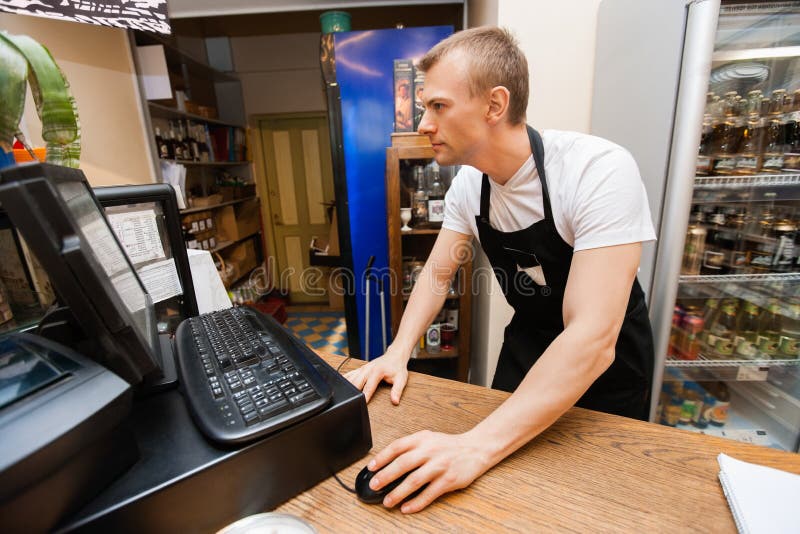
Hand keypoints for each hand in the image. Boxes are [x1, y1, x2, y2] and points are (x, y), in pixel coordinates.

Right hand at [344, 346, 408, 403]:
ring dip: (347, 386)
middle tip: (350, 402)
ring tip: (342, 397)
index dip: (364, 396)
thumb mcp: (401, 379)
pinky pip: (349, 374)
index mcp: (377, 371)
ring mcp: (363, 368)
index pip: (368, 386)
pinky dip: (344, 380)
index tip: (362, 403)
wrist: (394, 355)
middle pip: (356, 382)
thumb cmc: (397, 367)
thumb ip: (397, 390)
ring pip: (350, 378)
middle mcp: (368, 369)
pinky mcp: (360, 369)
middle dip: (353, 392)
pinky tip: (340, 386)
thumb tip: (395, 401)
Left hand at [366, 429, 492, 513]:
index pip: (398, 446)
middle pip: (403, 464)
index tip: (371, 467)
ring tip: (387, 501)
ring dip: (398, 493)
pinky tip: (406, 508)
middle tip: (374, 485)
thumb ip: (411, 448)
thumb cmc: (448, 446)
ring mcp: (440, 466)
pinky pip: (429, 494)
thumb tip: (387, 463)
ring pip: (414, 481)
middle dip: (386, 476)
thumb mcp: (428, 438)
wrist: (475, 449)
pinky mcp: (449, 480)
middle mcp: (430, 451)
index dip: (382, 457)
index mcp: (422, 439)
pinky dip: (416, 503)